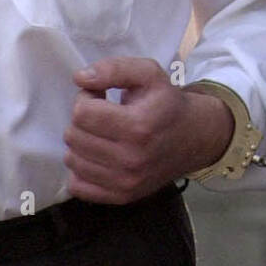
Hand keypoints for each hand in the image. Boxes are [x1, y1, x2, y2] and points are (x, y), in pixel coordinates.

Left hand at [64, 57, 232, 203]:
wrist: (194, 138)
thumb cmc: (166, 103)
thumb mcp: (149, 74)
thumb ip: (114, 68)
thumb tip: (80, 78)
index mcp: (138, 126)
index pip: (82, 113)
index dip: (86, 98)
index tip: (101, 96)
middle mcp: (131, 159)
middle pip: (74, 136)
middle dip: (83, 120)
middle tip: (102, 114)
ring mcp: (125, 182)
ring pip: (72, 160)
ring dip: (82, 143)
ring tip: (102, 133)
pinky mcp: (121, 197)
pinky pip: (76, 186)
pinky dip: (82, 169)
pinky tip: (99, 155)